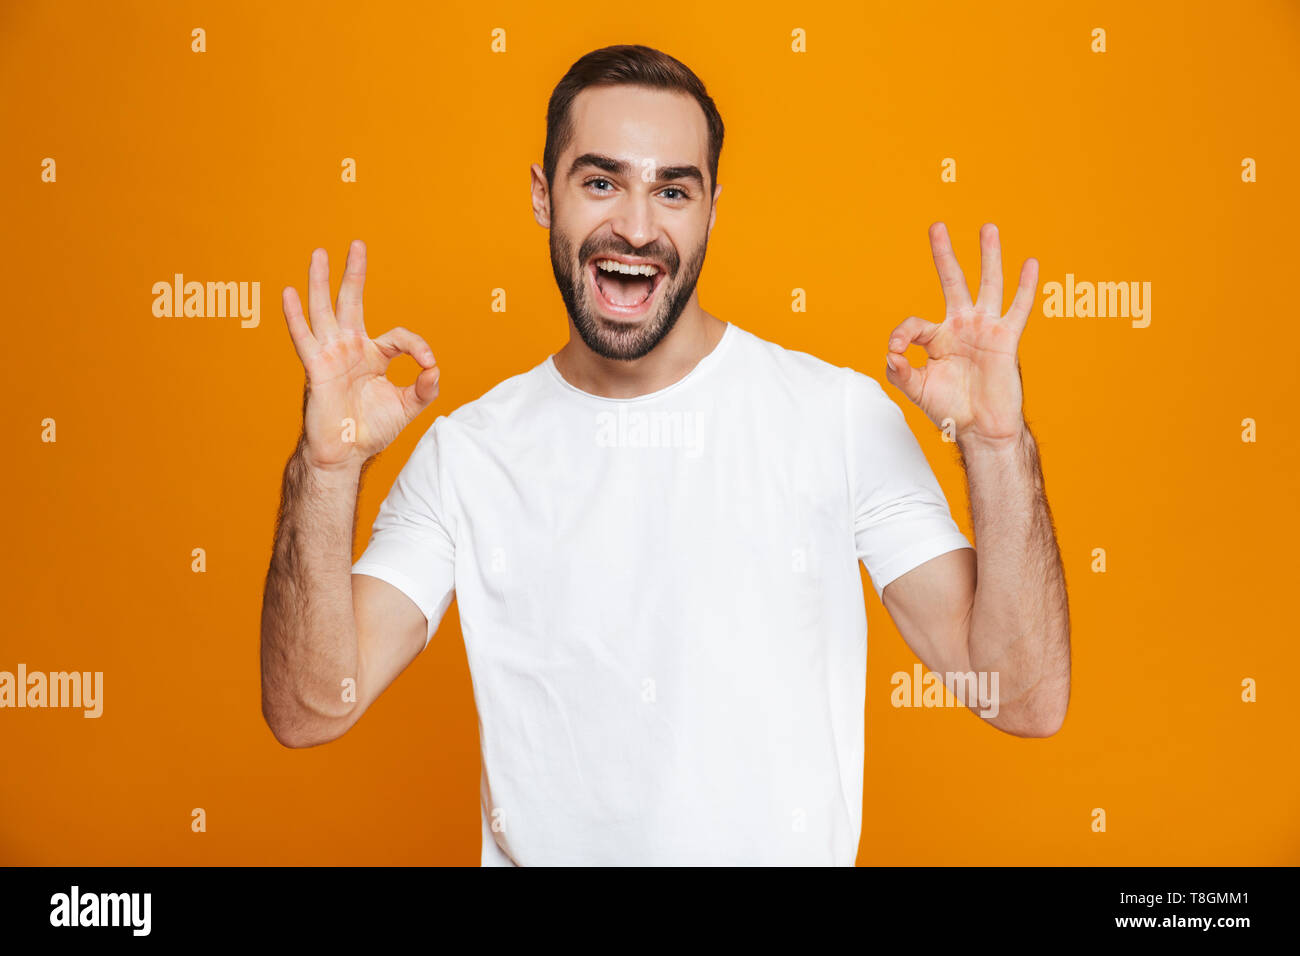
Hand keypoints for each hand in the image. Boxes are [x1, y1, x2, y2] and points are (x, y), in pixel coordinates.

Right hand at [282, 240, 439, 470]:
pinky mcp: (316, 368)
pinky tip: (289, 292)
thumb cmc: (371, 430)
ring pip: (324, 310)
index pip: (398, 337)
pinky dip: (295, 315)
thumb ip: (425, 388)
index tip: (429, 365)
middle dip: (354, 273)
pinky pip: (304, 337)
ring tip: (319, 253)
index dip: (418, 347)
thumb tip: (435, 368)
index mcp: (372, 356)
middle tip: (358, 244)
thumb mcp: (407, 407)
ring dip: (320, 281)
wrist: (345, 455)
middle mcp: (350, 349)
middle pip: (351, 302)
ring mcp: (331, 355)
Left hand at [885, 223, 1036, 446]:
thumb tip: (889, 354)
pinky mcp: (1006, 339)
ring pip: (987, 285)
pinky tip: (1030, 263)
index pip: (914, 324)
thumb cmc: (950, 408)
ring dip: (988, 256)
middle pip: (952, 282)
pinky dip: (1026, 287)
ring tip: (988, 228)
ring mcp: (985, 329)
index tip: (896, 351)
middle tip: (937, 226)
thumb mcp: (917, 390)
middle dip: (944, 255)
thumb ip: (899, 372)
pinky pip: (1018, 308)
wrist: (981, 429)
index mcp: (936, 339)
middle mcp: (960, 327)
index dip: (901, 335)